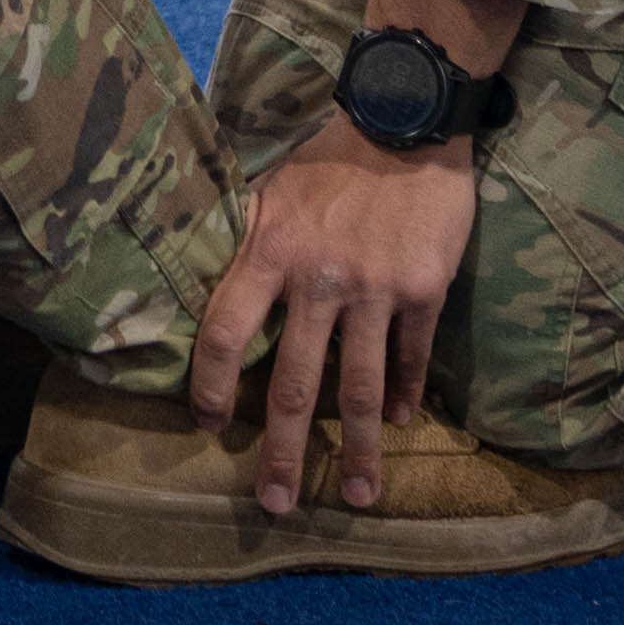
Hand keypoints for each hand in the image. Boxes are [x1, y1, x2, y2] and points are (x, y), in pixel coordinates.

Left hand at [190, 116, 476, 513]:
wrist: (406, 120)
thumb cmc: (328, 156)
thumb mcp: (268, 187)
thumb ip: (240, 238)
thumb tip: (199, 277)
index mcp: (270, 250)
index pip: (224, 331)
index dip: (212, 384)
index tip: (210, 425)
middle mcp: (318, 277)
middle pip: (293, 383)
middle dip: (283, 450)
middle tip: (275, 504)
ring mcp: (374, 288)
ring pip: (360, 388)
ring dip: (357, 450)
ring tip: (357, 496)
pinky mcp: (424, 289)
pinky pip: (411, 357)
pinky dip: (406, 396)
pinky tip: (400, 425)